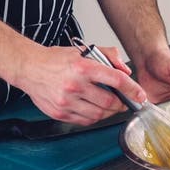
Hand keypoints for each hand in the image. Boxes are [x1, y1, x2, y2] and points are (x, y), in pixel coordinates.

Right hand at [18, 44, 146, 124]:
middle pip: (109, 102)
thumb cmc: (56, 59)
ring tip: (109, 105)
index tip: (141, 95)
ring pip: (98, 115)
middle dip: (121, 104)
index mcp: (83, 67)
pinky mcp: (60, 113)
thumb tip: (124, 70)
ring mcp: (67, 101)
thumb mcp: (83, 49)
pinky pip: (84, 121)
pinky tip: (94, 109)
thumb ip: (108, 55)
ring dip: (109, 113)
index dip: (132, 89)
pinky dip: (94, 117)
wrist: (29, 68)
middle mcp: (75, 85)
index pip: (115, 79)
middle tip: (124, 101)